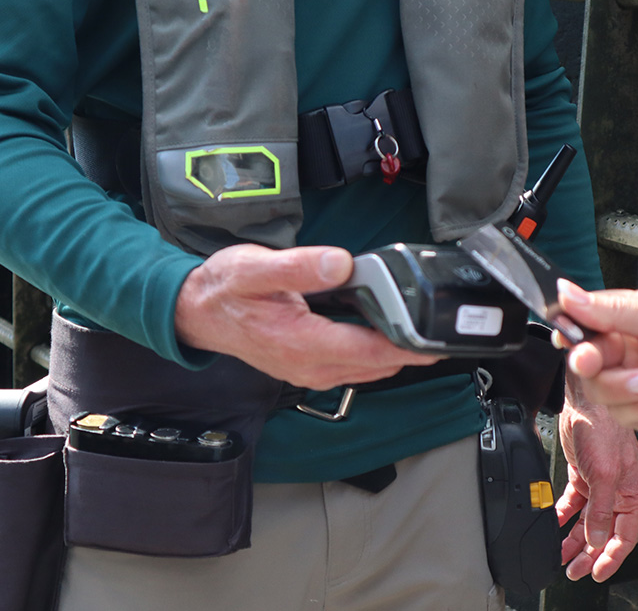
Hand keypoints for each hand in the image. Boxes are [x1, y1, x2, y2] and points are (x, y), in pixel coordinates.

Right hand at [175, 244, 438, 389]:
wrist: (196, 312)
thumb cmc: (225, 288)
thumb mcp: (256, 267)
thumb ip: (300, 267)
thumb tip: (342, 264)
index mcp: (301, 343)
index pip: (370, 350)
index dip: (408, 344)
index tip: (437, 337)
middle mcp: (309, 366)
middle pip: (377, 364)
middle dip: (411, 349)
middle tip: (441, 327)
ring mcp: (309, 372)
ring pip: (368, 370)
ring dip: (395, 354)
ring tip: (422, 328)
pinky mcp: (308, 368)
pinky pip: (354, 367)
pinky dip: (375, 354)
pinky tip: (386, 332)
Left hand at [555, 390, 637, 582]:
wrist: (585, 400)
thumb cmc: (606, 427)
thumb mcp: (605, 474)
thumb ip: (601, 509)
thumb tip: (596, 538)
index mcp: (634, 492)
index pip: (626, 536)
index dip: (613, 557)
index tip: (598, 572)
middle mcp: (619, 490)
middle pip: (605, 532)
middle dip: (589, 554)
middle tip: (575, 570)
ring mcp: (600, 483)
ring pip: (587, 521)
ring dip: (573, 539)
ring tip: (561, 556)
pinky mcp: (583, 474)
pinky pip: (573, 504)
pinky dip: (562, 516)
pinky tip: (553, 527)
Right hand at [556, 280, 637, 465]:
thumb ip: (613, 309)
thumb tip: (569, 293)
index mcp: (635, 316)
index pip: (587, 316)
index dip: (573, 324)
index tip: (567, 331)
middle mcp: (632, 349)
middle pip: (584, 355)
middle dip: (589, 358)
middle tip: (592, 358)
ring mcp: (636, 383)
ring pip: (598, 387)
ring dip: (624, 386)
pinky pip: (622, 413)